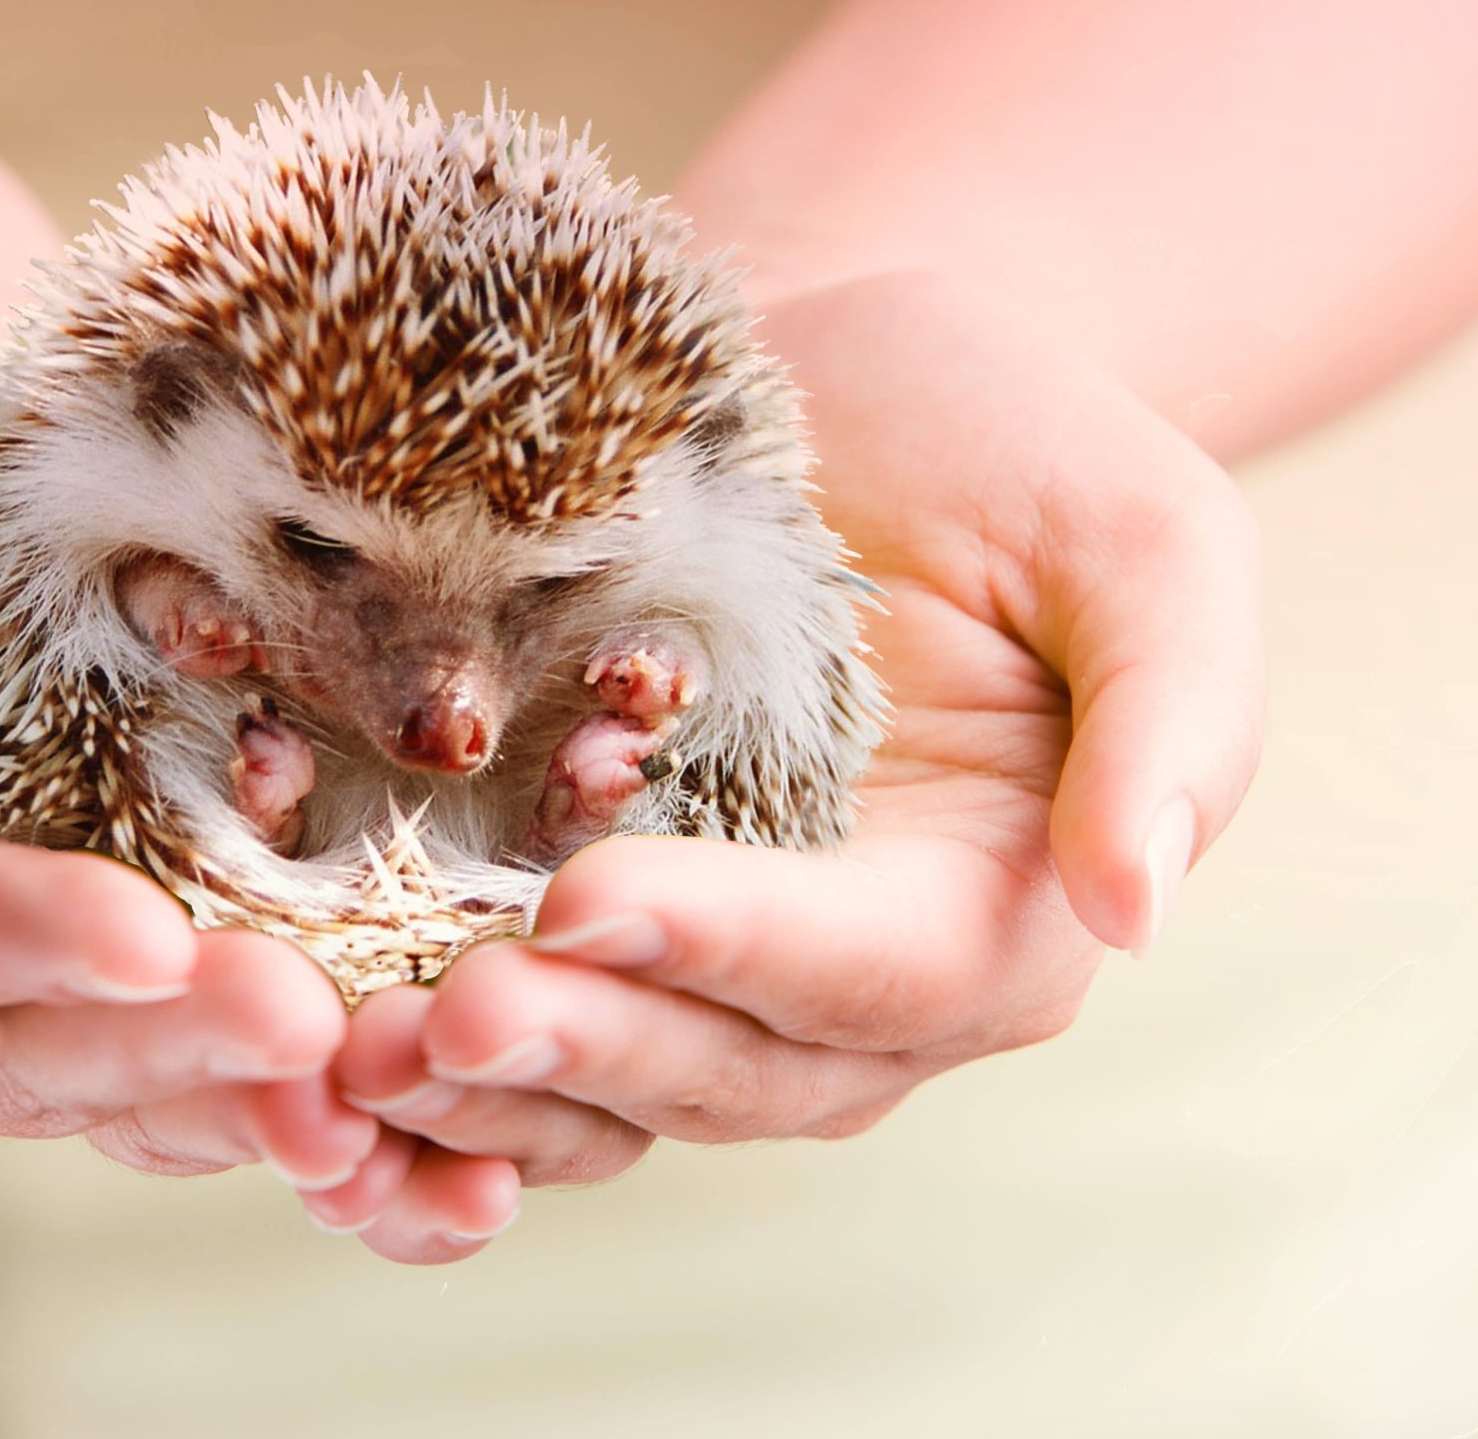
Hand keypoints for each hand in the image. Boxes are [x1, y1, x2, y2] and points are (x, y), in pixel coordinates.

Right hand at [0, 262, 381, 1189]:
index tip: (139, 936)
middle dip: (170, 1041)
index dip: (1, 947)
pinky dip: (334, 1037)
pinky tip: (449, 1044)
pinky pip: (242, 986)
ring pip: (151, 1054)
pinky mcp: (169, 888)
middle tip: (308, 1026)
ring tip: (395, 1077)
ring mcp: (48, 936)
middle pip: (32, 1040)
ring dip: (269, 1084)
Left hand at [319, 273, 1263, 1246]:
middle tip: (436, 1017)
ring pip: (604, 1084)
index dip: (739, 948)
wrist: (840, 383)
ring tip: (337, 1067)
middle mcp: (845, 981)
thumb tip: (1138, 908)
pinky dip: (420, 1071)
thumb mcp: (1147, 538)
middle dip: (584, 1045)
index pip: (874, 969)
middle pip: (722, 1064)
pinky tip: (303, 1071)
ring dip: (475, 1095)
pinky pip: (515, 1023)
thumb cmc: (1009, 437)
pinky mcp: (580, 918)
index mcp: (994, 908)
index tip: (595, 896)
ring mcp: (705, 965)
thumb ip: (1174, 718)